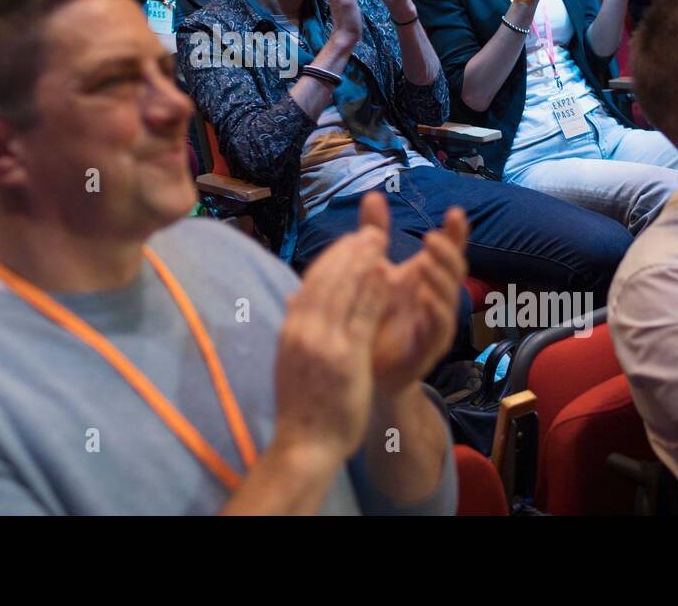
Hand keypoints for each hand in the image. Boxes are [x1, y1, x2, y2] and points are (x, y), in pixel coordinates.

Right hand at [271, 215, 388, 466]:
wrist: (303, 444)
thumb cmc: (302, 406)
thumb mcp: (291, 360)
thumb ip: (297, 328)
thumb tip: (295, 300)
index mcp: (291, 330)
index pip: (311, 283)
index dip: (332, 258)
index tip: (349, 242)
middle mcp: (304, 331)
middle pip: (327, 278)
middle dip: (350, 251)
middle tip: (370, 232)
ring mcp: (324, 343)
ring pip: (344, 289)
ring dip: (362, 260)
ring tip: (379, 242)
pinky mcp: (346, 357)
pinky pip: (362, 315)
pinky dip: (372, 290)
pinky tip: (386, 273)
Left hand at [357, 192, 469, 396]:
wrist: (361, 366)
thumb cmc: (372, 314)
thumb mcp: (371, 268)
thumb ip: (375, 233)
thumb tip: (374, 195)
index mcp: (425, 277)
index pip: (447, 251)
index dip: (455, 233)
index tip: (455, 212)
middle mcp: (435, 298)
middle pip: (453, 272)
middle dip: (447, 253)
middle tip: (431, 238)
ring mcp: (435, 323)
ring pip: (449, 299)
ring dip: (440, 279)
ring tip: (426, 262)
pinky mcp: (428, 348)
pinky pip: (438, 329)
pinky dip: (434, 311)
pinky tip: (424, 297)